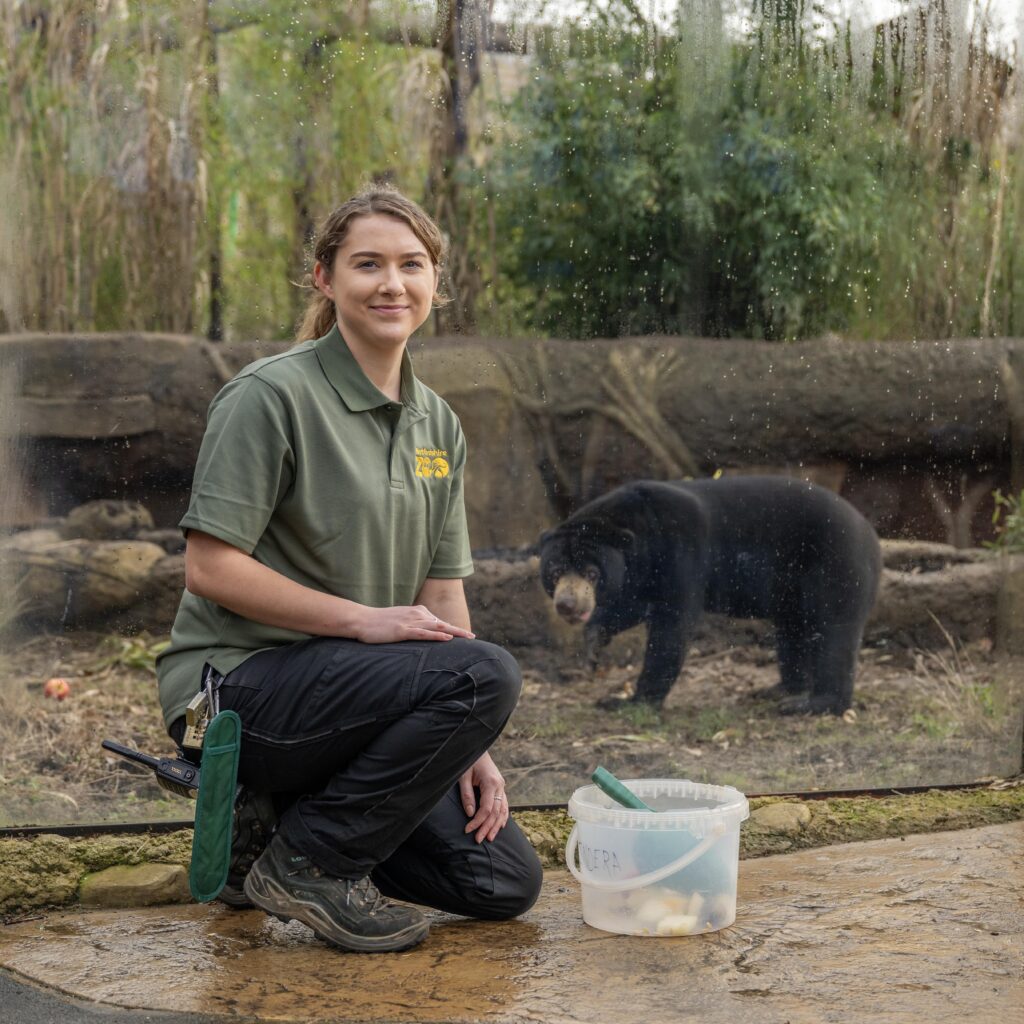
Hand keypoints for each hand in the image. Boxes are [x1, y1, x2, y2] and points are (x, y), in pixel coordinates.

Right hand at [355, 604, 474, 643]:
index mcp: (417, 611)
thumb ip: (413, 624)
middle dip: (458, 630)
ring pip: (437, 627)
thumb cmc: (379, 623)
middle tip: (473, 637)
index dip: (452, 628)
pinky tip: (447, 638)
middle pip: (442, 623)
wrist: (362, 620)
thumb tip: (423, 632)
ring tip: (467, 638)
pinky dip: (436, 635)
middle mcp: (416, 614)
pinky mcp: (402, 630)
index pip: (439, 621)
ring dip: (453, 632)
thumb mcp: (400, 621)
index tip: (465, 635)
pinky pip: (423, 633)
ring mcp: (410, 622)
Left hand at [459, 751, 508, 842]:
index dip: (478, 821)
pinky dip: (503, 816)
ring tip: (490, 838)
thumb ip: (467, 795)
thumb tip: (471, 814)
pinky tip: (501, 826)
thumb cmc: (468, 761)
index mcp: (491, 782)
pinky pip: (504, 804)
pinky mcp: (500, 786)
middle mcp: (500, 785)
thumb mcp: (463, 777)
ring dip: (497, 825)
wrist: (476, 746)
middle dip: (487, 827)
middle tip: (478, 840)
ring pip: (503, 810)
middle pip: (496, 812)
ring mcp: (502, 786)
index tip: (468, 830)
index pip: (487, 808)